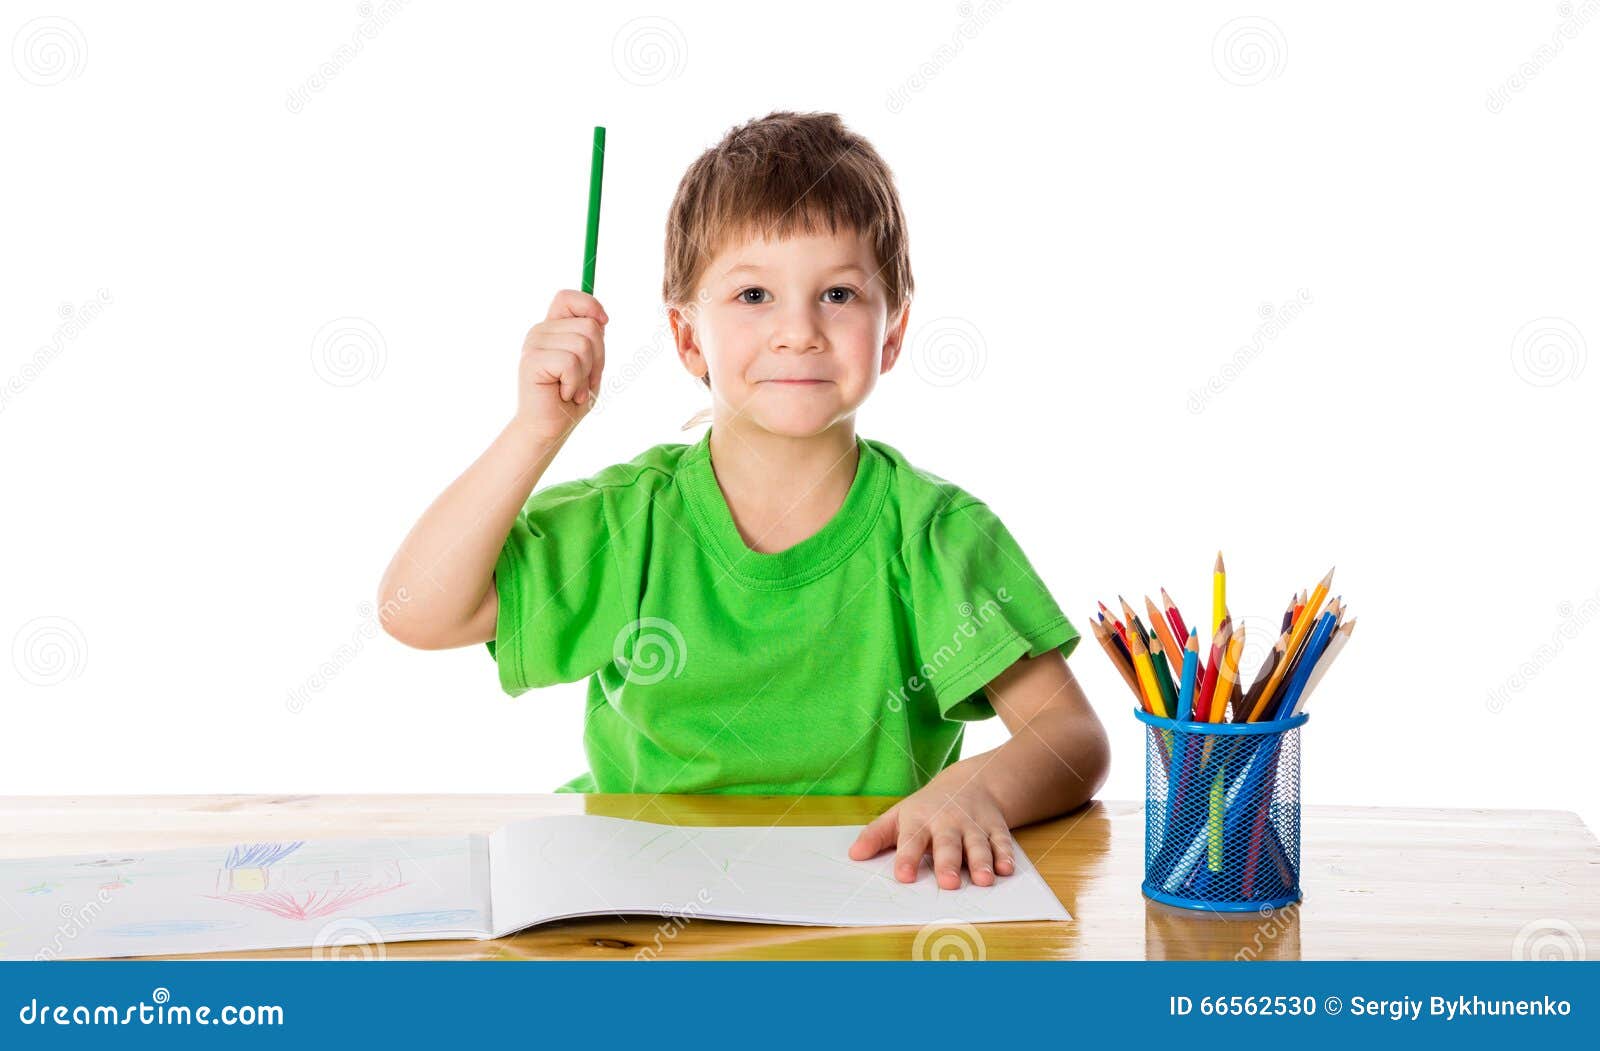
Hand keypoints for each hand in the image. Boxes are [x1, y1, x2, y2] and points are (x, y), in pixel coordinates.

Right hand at [515, 289, 608, 440]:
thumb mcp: (589, 364)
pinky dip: (575, 383)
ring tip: (571, 388)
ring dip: (586, 374)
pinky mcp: (531, 361)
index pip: (568, 298)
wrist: (549, 428)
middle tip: (583, 380)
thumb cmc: (570, 398)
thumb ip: (592, 339)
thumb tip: (600, 319)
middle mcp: (540, 331)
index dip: (590, 305)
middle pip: (589, 326)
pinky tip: (563, 393)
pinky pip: (571, 362)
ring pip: (583, 345)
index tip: (604, 323)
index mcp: (553, 328)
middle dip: (598, 358)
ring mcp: (533, 344)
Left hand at [847, 768, 1017, 888]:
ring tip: (983, 880)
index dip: (907, 858)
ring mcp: (973, 824)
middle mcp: (947, 822)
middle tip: (948, 883)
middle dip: (948, 863)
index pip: (911, 839)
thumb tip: (854, 855)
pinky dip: (1005, 855)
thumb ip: (876, 836)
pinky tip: (1006, 870)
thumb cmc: (927, 807)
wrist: (970, 783)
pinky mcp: (995, 827)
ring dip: (981, 862)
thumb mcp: (899, 816)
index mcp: (920, 820)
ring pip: (978, 844)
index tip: (904, 876)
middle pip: (948, 843)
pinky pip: (1001, 841)